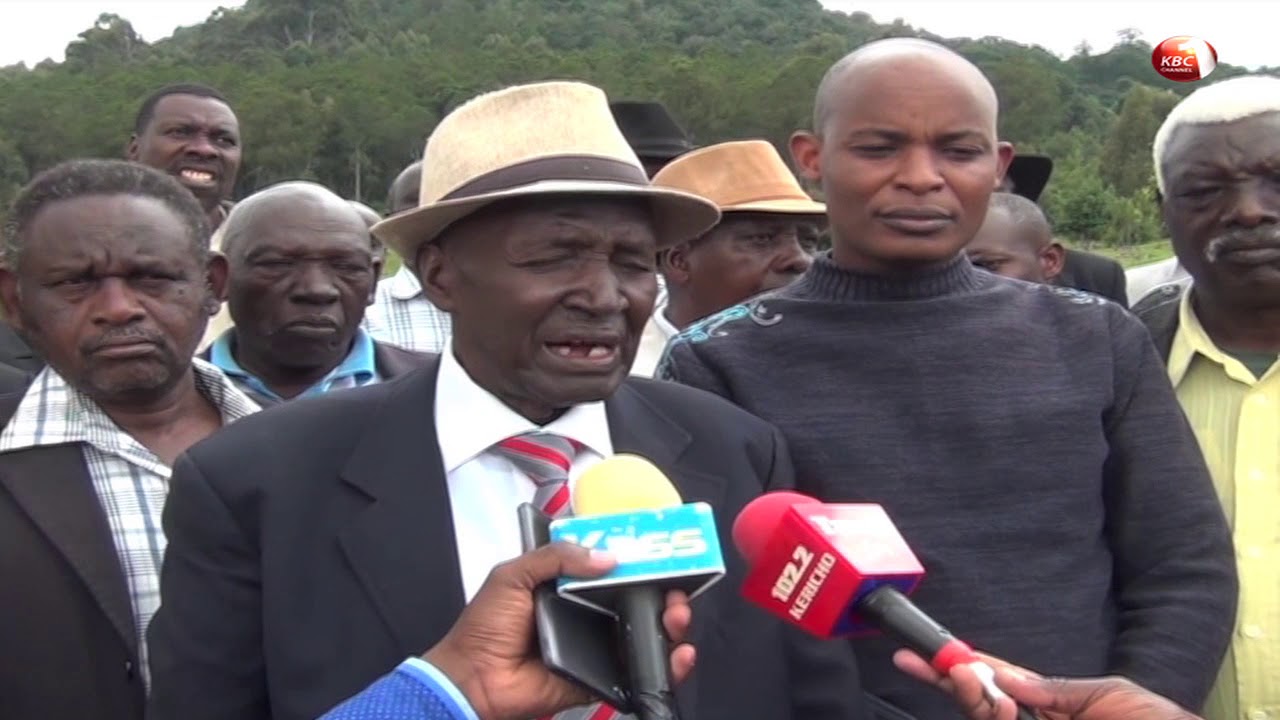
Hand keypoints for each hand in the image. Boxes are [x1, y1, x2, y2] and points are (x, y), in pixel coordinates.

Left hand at [425, 542, 695, 719]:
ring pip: (646, 634)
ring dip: (672, 625)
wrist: (475, 679)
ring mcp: (598, 646)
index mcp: (570, 585)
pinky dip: (666, 666)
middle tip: (675, 592)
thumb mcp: (513, 575)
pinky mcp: (602, 677)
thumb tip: (608, 557)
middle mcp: (589, 613)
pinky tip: (680, 655)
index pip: (614, 570)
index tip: (661, 556)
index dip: (640, 564)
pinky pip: (638, 671)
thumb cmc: (487, 625)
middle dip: (666, 594)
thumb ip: (556, 558)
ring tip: (677, 617)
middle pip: (640, 602)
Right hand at [893, 650, 1199, 719]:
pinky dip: (994, 718)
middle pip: (979, 706)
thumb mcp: (1113, 695)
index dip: (957, 668)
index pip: (994, 685)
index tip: (920, 653)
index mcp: (1052, 707)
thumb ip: (1058, 689)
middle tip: (937, 665)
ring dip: (975, 702)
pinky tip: (1000, 709)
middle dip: (955, 683)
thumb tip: (1007, 678)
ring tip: (977, 687)